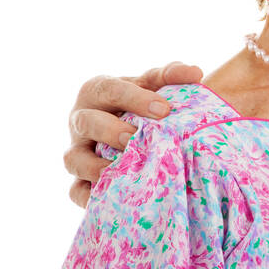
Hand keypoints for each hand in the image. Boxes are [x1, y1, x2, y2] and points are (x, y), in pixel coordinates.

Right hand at [64, 62, 202, 207]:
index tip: (164, 110)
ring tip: (124, 170)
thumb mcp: (154, 84)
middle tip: (136, 138)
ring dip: (95, 166)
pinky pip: (76, 191)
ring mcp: (77, 150)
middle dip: (111, 130)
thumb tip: (195, 73)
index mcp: (97, 91)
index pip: (109, 89)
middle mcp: (81, 120)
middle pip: (86, 123)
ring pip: (74, 158)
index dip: (135, 99)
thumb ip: (172, 75)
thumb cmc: (143, 100)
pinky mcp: (79, 178)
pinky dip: (90, 196)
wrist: (134, 125)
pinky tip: (114, 196)